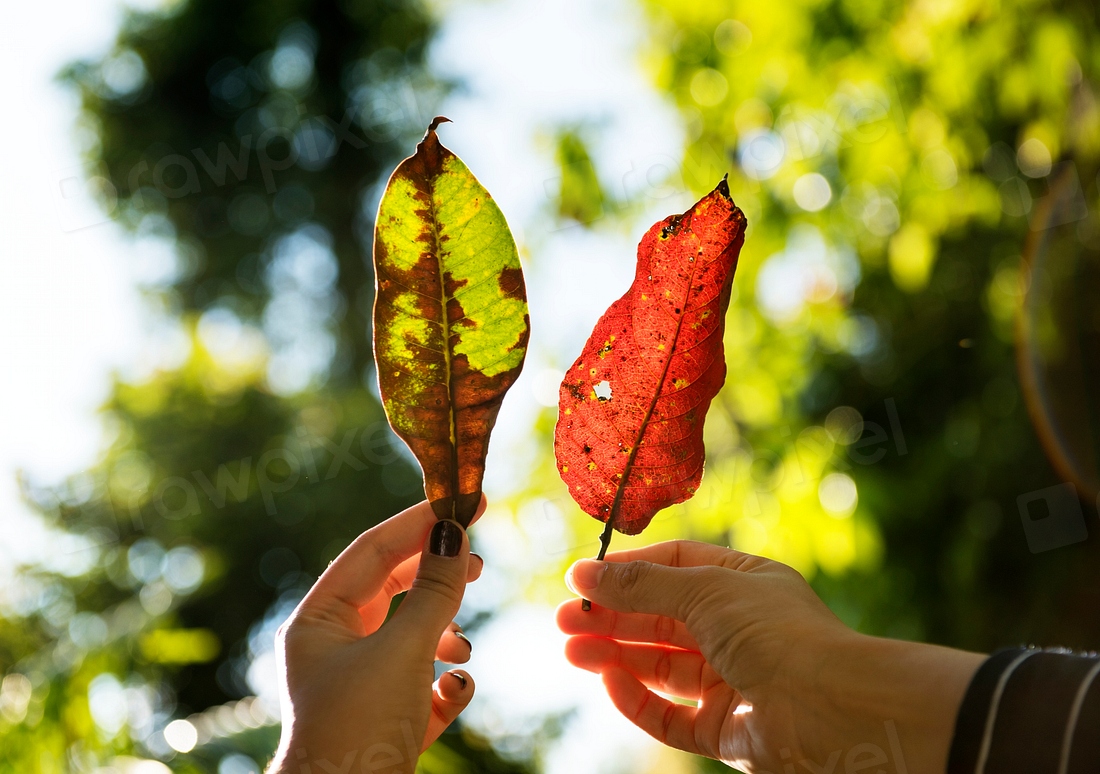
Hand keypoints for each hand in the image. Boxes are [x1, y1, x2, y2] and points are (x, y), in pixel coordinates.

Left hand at [266, 500, 483, 773]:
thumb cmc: (359, 729)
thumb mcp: (403, 650)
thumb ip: (434, 591)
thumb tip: (454, 533)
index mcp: (319, 622)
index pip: (372, 552)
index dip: (419, 522)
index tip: (464, 501)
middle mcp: (336, 649)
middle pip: (394, 590)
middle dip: (438, 577)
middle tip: (480, 561)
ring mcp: (362, 685)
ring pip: (412, 636)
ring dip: (445, 633)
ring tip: (463, 641)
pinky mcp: (387, 720)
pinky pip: (423, 684)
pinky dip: (445, 682)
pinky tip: (455, 687)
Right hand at [557, 541, 983, 773]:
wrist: (834, 712)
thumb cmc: (778, 634)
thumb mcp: (704, 591)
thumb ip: (643, 585)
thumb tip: (585, 574)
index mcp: (744, 583)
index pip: (675, 567)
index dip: (628, 572)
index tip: (581, 579)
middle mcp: (740, 628)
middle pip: (662, 619)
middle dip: (613, 618)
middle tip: (563, 620)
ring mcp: (735, 680)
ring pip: (662, 668)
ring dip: (616, 656)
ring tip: (571, 651)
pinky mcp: (730, 730)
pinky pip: (674, 716)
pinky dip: (640, 701)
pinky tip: (610, 683)